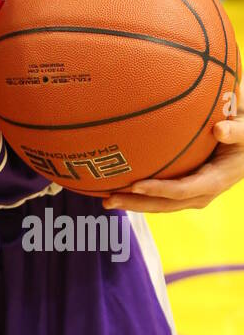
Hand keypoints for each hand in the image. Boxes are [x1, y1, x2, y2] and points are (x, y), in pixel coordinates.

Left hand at [103, 86, 243, 212]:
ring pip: (160, 204)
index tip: (135, 185)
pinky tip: (116, 188)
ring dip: (134, 204)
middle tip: (108, 200)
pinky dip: (139, 195)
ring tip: (105, 200)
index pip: (183, 190)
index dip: (159, 190)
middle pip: (166, 204)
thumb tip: (219, 130)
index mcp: (216, 180)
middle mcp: (203, 193)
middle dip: (137, 204)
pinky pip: (161, 196)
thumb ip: (237, 131)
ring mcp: (193, 194)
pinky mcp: (186, 189)